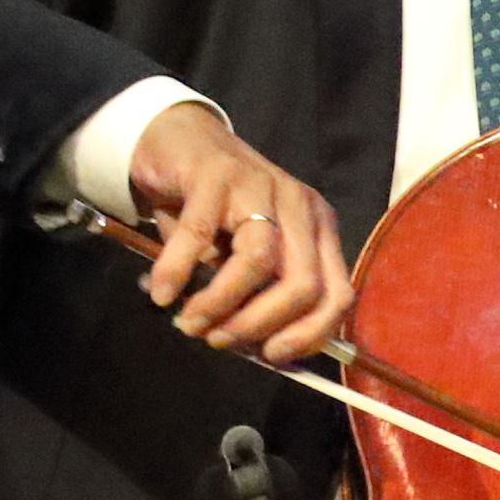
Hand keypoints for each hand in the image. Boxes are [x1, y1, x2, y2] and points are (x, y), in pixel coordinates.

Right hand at [125, 101, 352, 362]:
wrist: (180, 142)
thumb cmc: (216, 210)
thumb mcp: (243, 255)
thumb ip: (255, 296)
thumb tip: (253, 351)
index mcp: (318, 230)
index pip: (337, 294)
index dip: (309, 335)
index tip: (270, 356)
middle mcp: (300, 205)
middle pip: (304, 284)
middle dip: (259, 325)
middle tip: (220, 341)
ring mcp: (261, 185)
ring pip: (258, 260)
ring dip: (221, 303)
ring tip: (190, 322)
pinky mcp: (216, 173)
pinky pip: (199, 234)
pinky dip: (176, 272)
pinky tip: (161, 294)